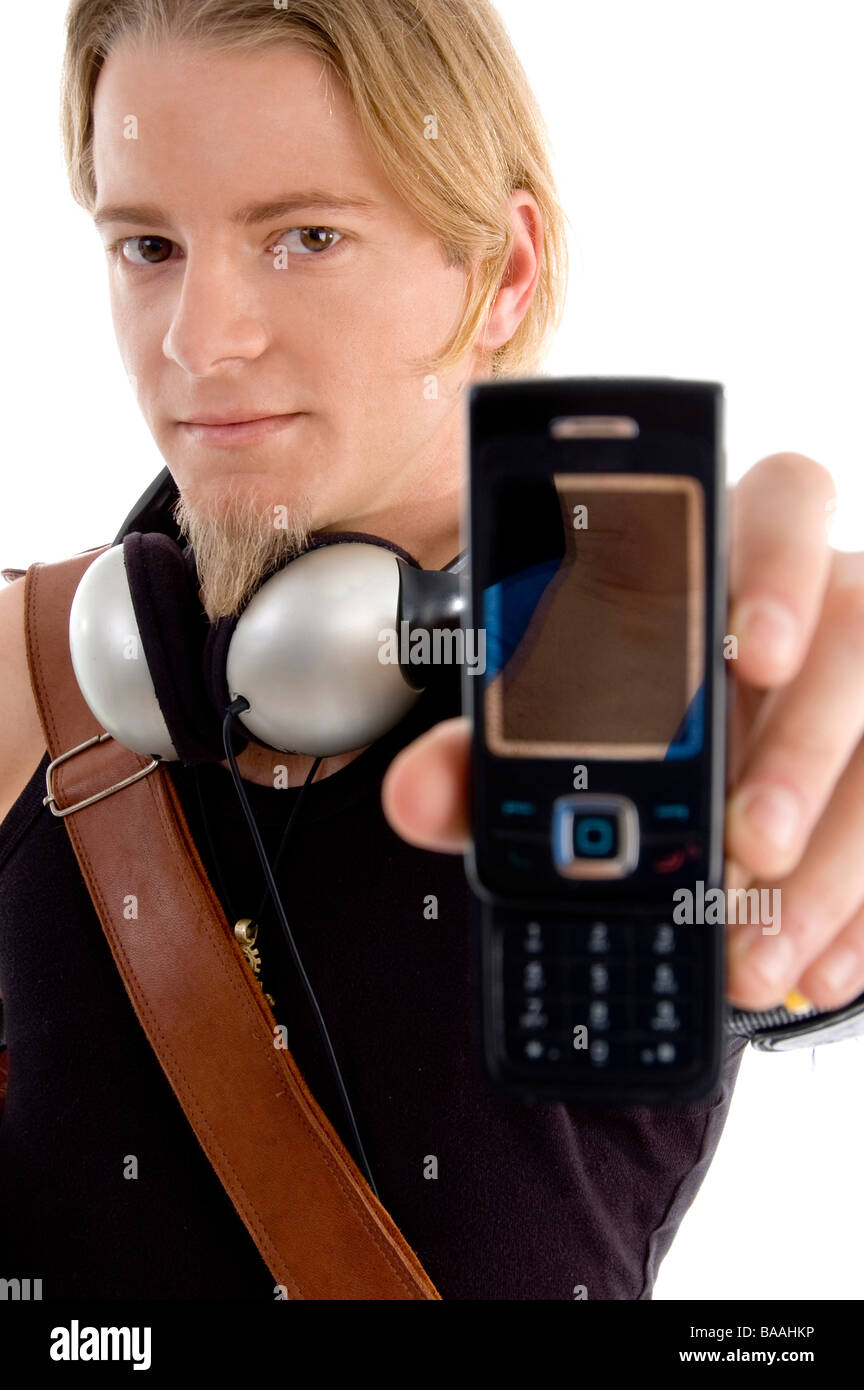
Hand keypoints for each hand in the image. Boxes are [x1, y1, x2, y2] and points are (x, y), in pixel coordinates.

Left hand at [382, 454, 863, 1014]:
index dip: (777, 568)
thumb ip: (484, 756)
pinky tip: (816, 967)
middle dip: (800, 747)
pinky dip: (859, 916)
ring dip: (832, 864)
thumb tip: (414, 792)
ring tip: (754, 947)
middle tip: (747, 840)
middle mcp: (823, 617)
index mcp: (733, 567)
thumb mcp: (555, 735)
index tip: (746, 653)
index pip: (783, 504)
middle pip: (855, 636)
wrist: (704, 780)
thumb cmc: (631, 722)